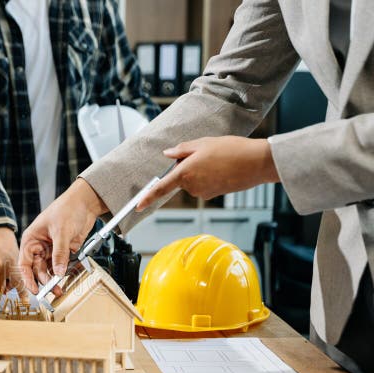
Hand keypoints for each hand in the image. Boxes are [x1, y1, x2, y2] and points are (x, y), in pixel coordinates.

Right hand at [0, 227, 19, 294]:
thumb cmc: (6, 247)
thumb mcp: (15, 258)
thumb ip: (13, 275)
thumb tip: (5, 292)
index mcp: (12, 264)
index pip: (17, 284)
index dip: (22, 295)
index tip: (25, 302)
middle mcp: (0, 266)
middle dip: (0, 289)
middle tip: (1, 283)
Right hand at [18, 179, 106, 293]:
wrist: (86, 203)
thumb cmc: (67, 209)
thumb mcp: (61, 231)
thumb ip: (59, 253)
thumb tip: (58, 272)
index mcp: (31, 239)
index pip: (25, 263)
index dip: (28, 278)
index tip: (35, 290)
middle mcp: (39, 246)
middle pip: (37, 269)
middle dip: (44, 281)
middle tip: (53, 290)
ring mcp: (51, 249)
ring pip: (49, 270)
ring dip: (54, 279)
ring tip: (59, 289)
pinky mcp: (63, 251)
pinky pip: (61, 266)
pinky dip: (63, 273)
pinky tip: (66, 279)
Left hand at [137, 136, 279, 209]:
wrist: (257, 163)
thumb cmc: (232, 149)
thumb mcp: (203, 143)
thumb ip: (182, 149)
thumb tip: (167, 154)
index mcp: (185, 172)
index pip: (162, 187)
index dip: (148, 197)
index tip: (138, 206)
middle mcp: (192, 186)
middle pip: (180, 177)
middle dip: (186, 166)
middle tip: (205, 153)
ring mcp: (203, 192)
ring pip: (193, 180)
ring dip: (199, 170)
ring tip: (218, 159)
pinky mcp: (213, 194)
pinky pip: (204, 184)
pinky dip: (209, 176)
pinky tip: (223, 167)